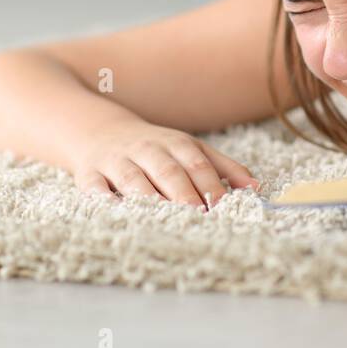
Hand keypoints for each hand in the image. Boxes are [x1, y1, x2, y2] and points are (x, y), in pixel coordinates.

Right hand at [72, 119, 259, 209]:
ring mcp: (117, 161)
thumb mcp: (189, 148)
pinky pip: (94, 186)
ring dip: (147, 197)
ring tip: (162, 217)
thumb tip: (256, 187)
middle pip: (167, 171)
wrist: (99, 131)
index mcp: (174, 144)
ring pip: (132, 178)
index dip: (211, 185)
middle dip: (183, 193)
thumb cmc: (154, 147)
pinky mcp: (90, 173)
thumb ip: (222, 167)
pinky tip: (112, 208)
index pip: (197, 164)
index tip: (225, 208)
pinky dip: (102, 197)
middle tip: (198, 216)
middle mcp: (146, 150)